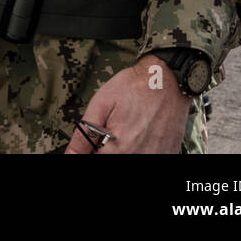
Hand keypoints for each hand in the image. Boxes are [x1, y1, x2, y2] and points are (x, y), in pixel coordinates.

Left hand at [64, 56, 190, 153]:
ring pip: (131, 160)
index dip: (89, 152)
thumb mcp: (101, 104)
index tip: (93, 144)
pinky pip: (149, 158)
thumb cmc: (134, 87)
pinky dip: (140, 150)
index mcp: (121, 147)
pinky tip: (139, 137)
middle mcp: (141, 156)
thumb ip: (84, 134)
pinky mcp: (170, 153)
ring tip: (125, 132)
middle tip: (108, 134)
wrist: (166, 79)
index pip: (96, 161)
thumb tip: (70, 154)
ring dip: (123, 150)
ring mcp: (157, 156)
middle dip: (106, 150)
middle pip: (113, 161)